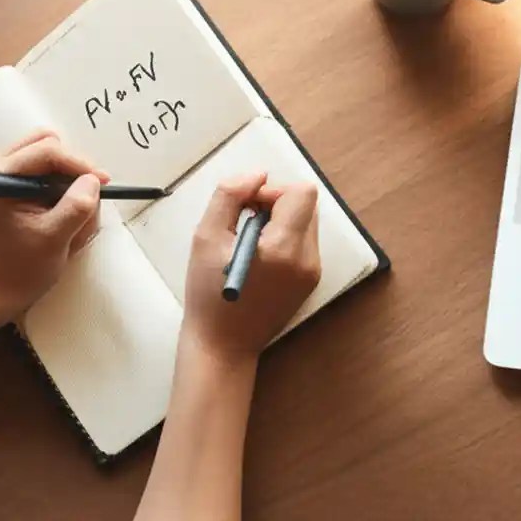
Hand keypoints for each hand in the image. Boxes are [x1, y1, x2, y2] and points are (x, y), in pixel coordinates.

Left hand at [0, 130, 107, 320]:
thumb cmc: (21, 269)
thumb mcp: (54, 239)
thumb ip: (76, 207)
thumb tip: (94, 180)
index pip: (46, 152)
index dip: (80, 164)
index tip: (105, 182)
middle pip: (47, 145)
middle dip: (74, 169)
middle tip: (87, 198)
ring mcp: (5, 177)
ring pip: (51, 158)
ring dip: (71, 182)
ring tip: (73, 219)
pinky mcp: (15, 187)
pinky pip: (49, 173)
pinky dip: (65, 190)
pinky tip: (64, 216)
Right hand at [181, 172, 321, 365]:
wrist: (223, 345)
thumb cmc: (208, 293)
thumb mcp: (206, 237)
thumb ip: (230, 196)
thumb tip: (258, 175)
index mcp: (284, 248)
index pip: (300, 192)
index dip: (271, 190)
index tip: (246, 207)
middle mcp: (308, 258)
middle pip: (307, 204)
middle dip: (275, 203)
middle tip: (244, 222)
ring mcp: (313, 271)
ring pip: (306, 221)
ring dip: (279, 220)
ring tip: (249, 241)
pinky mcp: (311, 280)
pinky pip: (303, 242)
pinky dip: (283, 238)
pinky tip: (259, 257)